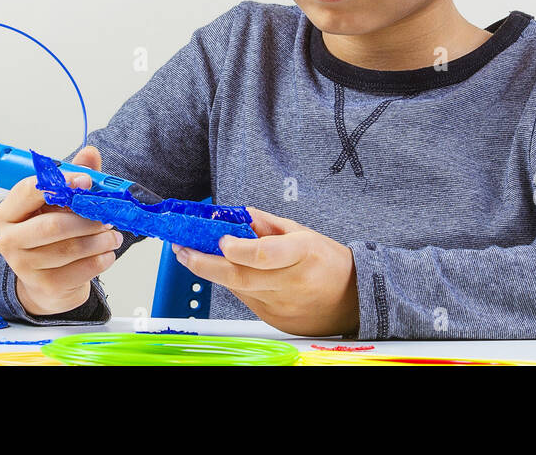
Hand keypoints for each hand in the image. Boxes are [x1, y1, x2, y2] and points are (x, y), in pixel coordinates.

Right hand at [0, 144, 121, 316]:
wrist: (46, 281)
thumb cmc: (51, 234)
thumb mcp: (60, 203)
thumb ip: (75, 176)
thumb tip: (90, 153)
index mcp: (8, 212)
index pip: (30, 190)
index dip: (62, 183)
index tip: (87, 181)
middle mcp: (8, 240)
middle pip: (53, 225)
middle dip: (87, 219)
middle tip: (107, 216)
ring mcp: (24, 267)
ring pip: (70, 249)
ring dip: (100, 240)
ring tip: (113, 235)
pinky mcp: (45, 286)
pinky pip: (81, 270)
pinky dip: (101, 260)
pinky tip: (107, 253)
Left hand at [172, 207, 358, 336]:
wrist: (353, 300)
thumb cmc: (329, 262)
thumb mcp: (302, 231)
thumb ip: (266, 223)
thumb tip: (235, 214)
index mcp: (302, 254)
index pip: (264, 254)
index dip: (237, 248)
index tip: (220, 239)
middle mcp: (291, 283)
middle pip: (239, 277)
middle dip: (204, 263)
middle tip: (182, 250)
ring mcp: (282, 306)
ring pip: (238, 289)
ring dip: (213, 272)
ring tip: (194, 255)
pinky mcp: (276, 321)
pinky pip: (246, 301)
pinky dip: (234, 286)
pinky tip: (228, 273)